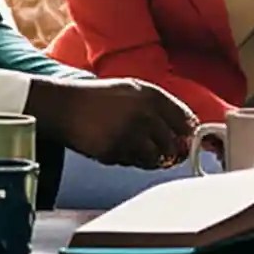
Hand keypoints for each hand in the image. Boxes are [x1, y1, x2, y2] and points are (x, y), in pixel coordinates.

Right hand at [25, 77, 198, 169]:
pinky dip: (132, 160)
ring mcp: (129, 135)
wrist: (65, 106)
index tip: (187, 139)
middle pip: (174, 144)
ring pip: (156, 159)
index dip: (189, 133)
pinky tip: (121, 148)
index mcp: (151, 95)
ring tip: (141, 149)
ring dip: (153, 158)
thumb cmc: (99, 97)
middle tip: (168, 152)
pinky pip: (133, 164)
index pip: (185, 120)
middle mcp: (144, 114)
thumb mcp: (133, 89)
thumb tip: (186, 126)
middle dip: (173, 151)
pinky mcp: (114, 152)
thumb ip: (160, 105)